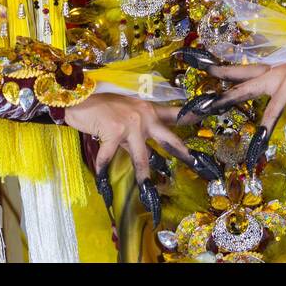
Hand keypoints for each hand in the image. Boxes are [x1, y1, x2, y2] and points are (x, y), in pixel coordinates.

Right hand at [62, 92, 197, 225]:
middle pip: (167, 137)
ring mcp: (130, 125)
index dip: (189, 118)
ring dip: (143, 174)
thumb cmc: (102, 104)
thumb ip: (138, 129)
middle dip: (181, 151)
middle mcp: (143, 116)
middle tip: (193, 162)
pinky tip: (102, 180)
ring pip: (142, 155)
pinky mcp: (113, 132)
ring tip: (147, 189)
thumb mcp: (125, 113)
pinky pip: (109, 156)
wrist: (81, 96)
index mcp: (148, 110)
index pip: (173, 114)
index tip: (204, 120)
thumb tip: (147, 150)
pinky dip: (103, 168)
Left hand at [211, 49, 285, 167]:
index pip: (240, 71)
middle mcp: (275, 76)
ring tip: (257, 143)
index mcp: (268, 72)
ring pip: (273, 108)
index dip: (221, 71)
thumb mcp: (285, 69)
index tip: (203, 72)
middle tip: (206, 109)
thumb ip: (272, 79)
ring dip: (265, 126)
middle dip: (226, 99)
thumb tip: (259, 87)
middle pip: (245, 88)